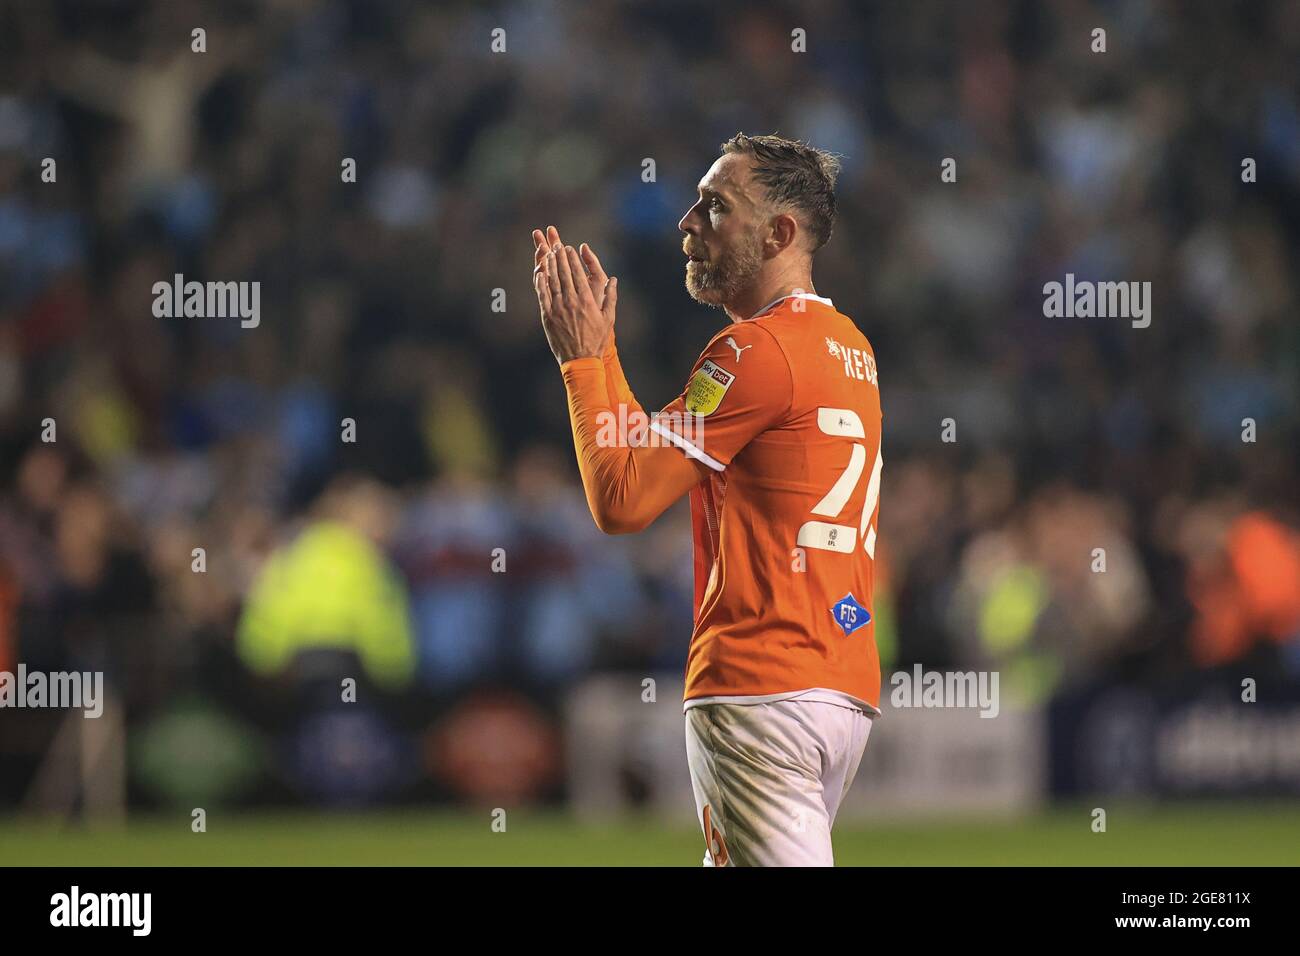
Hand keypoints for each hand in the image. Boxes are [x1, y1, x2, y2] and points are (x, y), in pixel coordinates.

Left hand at [532, 227, 617, 364]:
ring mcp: (558, 308)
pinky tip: (540, 273)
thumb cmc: (597, 340)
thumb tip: (614, 280)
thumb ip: (611, 297)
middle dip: (559, 257)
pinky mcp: (548, 316)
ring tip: (548, 254)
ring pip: (552, 282)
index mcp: (586, 300)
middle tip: (556, 244)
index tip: (569, 248)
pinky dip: (541, 283)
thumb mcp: (608, 318)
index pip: (578, 274)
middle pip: (564, 274)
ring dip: (550, 266)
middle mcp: (571, 301)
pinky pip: (542, 296)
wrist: (580, 359)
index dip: (572, 259)